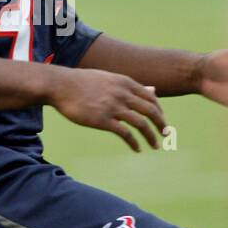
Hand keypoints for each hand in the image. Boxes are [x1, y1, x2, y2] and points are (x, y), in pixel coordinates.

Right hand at [48, 67, 166, 151]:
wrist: (61, 85)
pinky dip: (134, 143)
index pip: (151, 98)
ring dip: (151, 136)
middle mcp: (122, 94)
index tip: (161, 120)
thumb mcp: (109, 79)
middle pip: (151, 111)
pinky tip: (137, 149)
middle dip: (162, 124)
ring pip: (141, 123)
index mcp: (125, 83)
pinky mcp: (103, 120)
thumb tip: (151, 91)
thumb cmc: (83, 82)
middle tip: (166, 135)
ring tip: (155, 145)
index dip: (159, 110)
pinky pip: (125, 134)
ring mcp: (113, 107)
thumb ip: (130, 86)